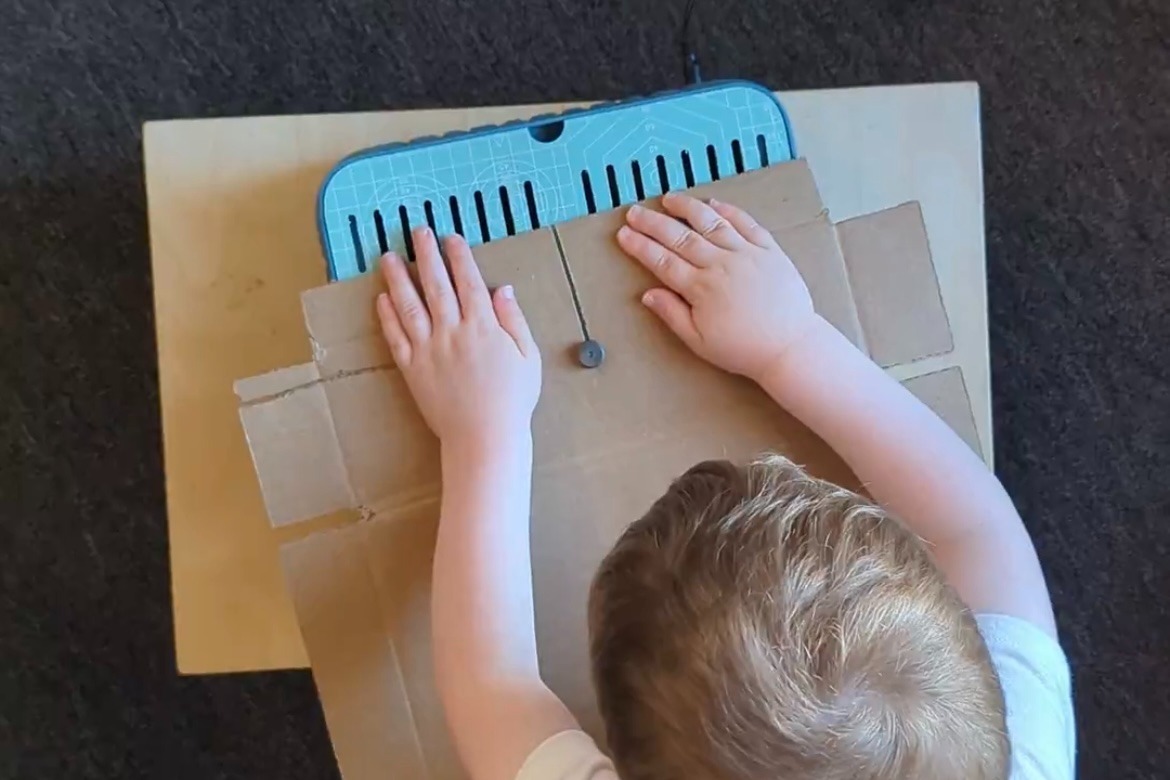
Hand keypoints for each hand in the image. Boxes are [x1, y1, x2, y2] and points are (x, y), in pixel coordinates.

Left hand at [375, 228, 540, 450]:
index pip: (469, 281)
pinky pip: (396, 337)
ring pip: (409, 305)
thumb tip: (503, 289)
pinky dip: (387, 316)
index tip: (451, 237)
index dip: (459, 256)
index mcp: (483, 326)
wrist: (484, 437)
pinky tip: (382, 298)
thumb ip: (514, 320)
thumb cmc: (513, 400)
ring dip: (398, 278)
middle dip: (426, 254)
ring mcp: (428, 349)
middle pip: (436, 284)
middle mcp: (452, 331)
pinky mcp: (412, 369)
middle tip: (417, 231)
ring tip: (388, 257)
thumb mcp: (529, 357)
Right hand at [616, 192, 817, 383]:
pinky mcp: (768, 250)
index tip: (624, 234)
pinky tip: (713, 203)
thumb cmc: (745, 348)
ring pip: (710, 222)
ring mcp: (745, 253)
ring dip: (687, 207)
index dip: (640, 246)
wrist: (789, 346)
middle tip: (635, 212)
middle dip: (653, 222)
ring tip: (669, 198)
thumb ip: (672, 314)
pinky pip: (745, 223)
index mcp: (701, 288)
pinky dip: (728, 210)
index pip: (662, 261)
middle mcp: (721, 264)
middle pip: (679, 236)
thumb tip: (648, 295)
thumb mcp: (700, 341)